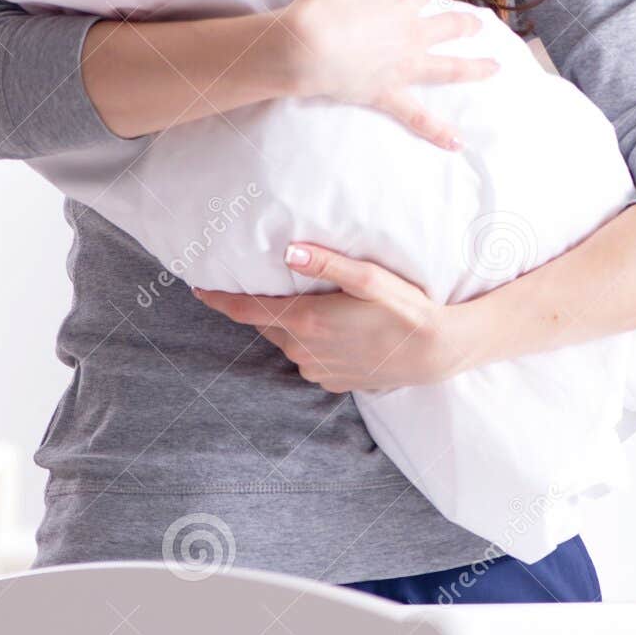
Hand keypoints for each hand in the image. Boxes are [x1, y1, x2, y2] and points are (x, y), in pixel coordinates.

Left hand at [192, 243, 465, 393]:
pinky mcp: (333, 382)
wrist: (435, 352)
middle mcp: (305, 350)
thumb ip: (328, 264)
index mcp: (307, 321)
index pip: (249, 310)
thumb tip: (287, 252)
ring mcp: (318, 370)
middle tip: (260, 285)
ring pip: (288, 342)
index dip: (221, 299)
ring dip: (290, 325)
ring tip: (310, 306)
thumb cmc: (406, 309)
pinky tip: (335, 331)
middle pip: (267, 325)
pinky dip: (311, 343)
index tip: (199, 289)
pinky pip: (309, 359)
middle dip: (260, 307)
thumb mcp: (370, 278)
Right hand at [277, 0, 497, 149]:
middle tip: (477, 24)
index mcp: (400, 2)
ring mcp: (405, 66)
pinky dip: (438, 131)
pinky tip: (459, 144)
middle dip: (463, 24)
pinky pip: (419, 117)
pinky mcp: (391, 94)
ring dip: (473, 67)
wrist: (306, 46)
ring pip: (448, 67)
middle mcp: (411, 33)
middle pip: (446, 25)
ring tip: (494, 68)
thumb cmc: (317, 3)